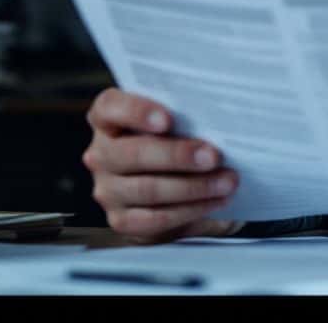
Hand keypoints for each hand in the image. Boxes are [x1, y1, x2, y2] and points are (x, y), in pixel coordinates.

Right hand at [83, 87, 243, 241]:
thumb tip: (218, 121)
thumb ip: (184, 117)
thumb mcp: (176, 124)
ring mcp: (108, 190)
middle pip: (133, 153)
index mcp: (108, 119)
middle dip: (178, 155)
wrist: (174, 192)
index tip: (167, 119)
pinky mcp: (122, 220)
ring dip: (194, 186)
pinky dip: (191, 210)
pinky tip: (215, 200)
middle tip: (214, 156)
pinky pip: (155, 218)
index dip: (136, 111)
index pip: (109, 107)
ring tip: (227, 181)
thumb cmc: (177, 143)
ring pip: (148, 189)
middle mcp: (101, 154)